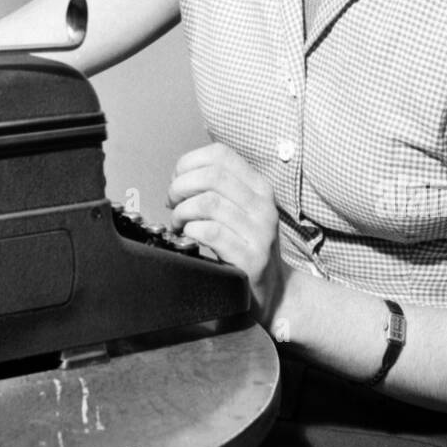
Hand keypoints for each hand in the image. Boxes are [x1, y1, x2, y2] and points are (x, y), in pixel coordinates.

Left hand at [166, 141, 285, 325]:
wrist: (274, 291)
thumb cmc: (246, 246)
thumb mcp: (241, 210)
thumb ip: (218, 189)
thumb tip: (179, 176)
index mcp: (259, 187)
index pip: (220, 154)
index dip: (189, 163)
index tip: (176, 180)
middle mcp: (263, 206)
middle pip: (211, 176)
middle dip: (180, 186)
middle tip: (172, 203)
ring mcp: (260, 232)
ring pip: (209, 203)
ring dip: (183, 212)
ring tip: (179, 223)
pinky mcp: (251, 258)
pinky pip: (212, 233)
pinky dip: (191, 231)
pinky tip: (189, 236)